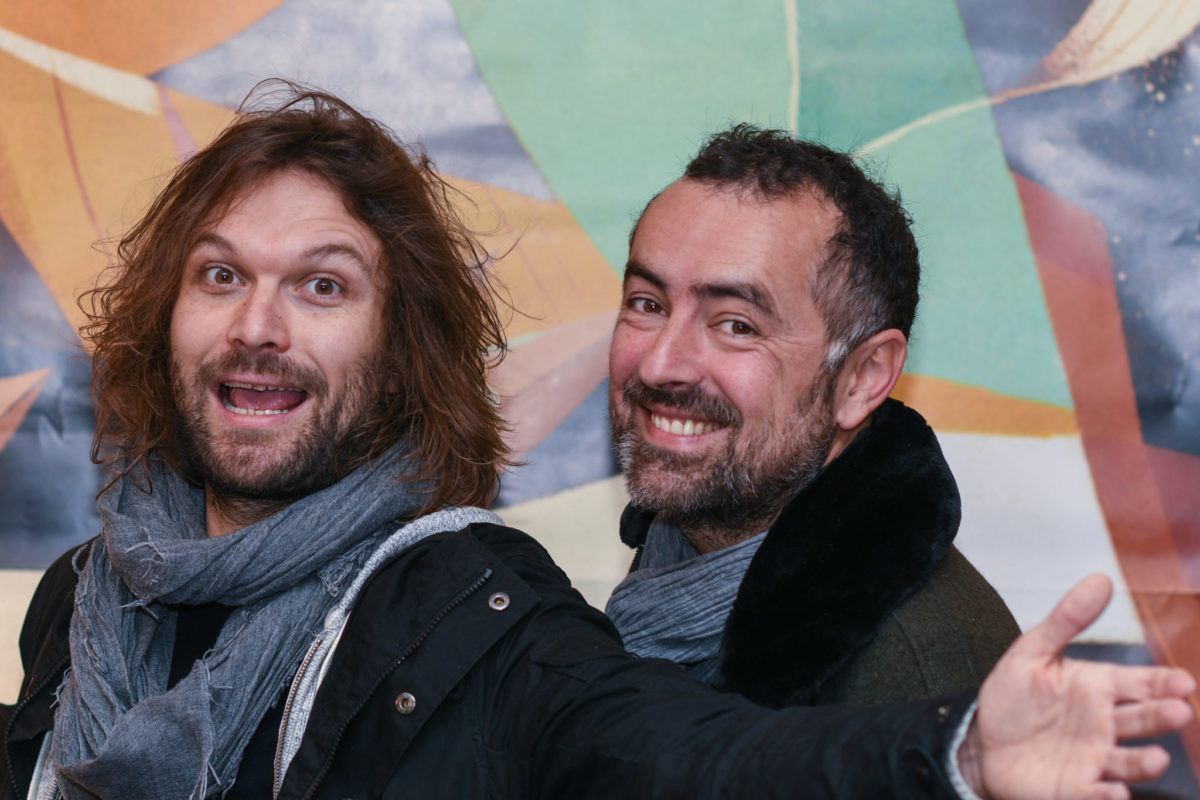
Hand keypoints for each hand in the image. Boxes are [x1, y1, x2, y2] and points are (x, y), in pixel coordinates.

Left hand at [958, 574, 1195, 799]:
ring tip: (1156, 759)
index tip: (1184, 682)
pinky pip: (1096, 794)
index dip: (1164, 683)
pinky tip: (1115, 792)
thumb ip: (1067, 618)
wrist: (979, 741)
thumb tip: (1101, 579)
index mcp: (1099, 688)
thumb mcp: (1033, 651)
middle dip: (1162, 716)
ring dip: (1145, 763)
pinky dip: (1108, 796)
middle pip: (1142, 719)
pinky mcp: (1075, 789)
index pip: (1142, 683)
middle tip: (1179, 711)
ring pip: (1128, 762)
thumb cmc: (1013, 696)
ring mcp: (1093, 758)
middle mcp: (1104, 724)